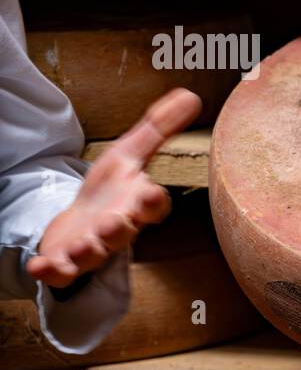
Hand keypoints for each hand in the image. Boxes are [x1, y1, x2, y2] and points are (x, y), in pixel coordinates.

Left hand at [26, 88, 202, 288]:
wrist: (80, 225)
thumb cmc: (110, 191)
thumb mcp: (129, 155)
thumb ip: (158, 129)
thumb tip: (192, 97)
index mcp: (137, 205)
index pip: (153, 206)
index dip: (153, 201)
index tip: (153, 191)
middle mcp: (118, 228)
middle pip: (124, 231)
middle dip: (120, 228)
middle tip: (116, 221)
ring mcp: (92, 247)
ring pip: (94, 253)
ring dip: (89, 250)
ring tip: (84, 244)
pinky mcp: (65, 261)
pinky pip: (60, 272)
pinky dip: (51, 271)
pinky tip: (39, 266)